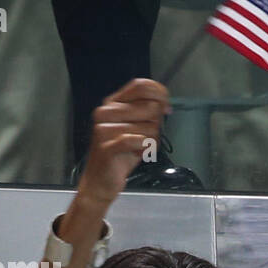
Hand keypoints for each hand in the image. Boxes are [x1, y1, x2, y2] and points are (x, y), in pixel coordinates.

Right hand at [75, 78, 171, 207]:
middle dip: (156, 126)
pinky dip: (145, 149)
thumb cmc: (120, 156)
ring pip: (149, 128)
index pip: (140, 86)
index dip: (159, 93)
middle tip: (145, 138)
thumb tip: (164, 105)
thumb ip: (148, 114)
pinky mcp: (106, 147)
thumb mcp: (136, 129)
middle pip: (149, 107)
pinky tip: (137, 154)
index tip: (167, 108)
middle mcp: (106, 112)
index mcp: (112, 104)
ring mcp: (104, 129)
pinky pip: (139, 141)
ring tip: (138, 149)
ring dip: (151, 142)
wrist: (100, 182)